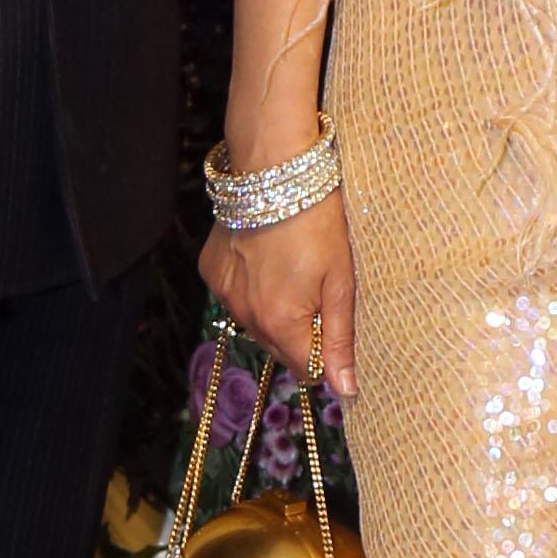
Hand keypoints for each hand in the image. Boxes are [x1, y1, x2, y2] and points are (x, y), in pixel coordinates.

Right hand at [201, 197, 357, 395]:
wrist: (275, 169)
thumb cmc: (318, 222)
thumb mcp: (341, 280)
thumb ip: (340, 338)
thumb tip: (345, 388)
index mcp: (280, 323)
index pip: (306, 369)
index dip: (326, 353)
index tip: (335, 323)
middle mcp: (244, 315)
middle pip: (280, 348)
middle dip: (301, 331)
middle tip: (319, 289)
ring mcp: (223, 292)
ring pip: (256, 322)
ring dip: (275, 309)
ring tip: (292, 268)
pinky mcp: (210, 270)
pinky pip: (236, 295)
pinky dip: (252, 286)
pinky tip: (267, 257)